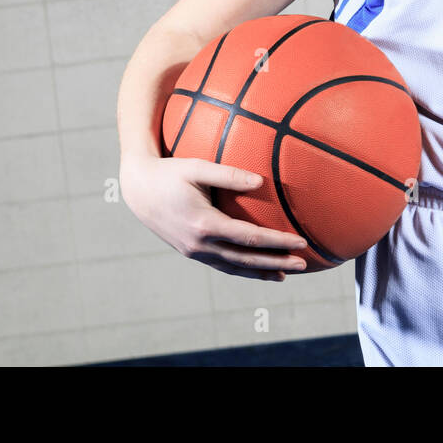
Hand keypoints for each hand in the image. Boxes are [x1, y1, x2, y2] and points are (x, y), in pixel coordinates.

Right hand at [120, 151, 309, 280]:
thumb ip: (229, 174)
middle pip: (246, 260)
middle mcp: (200, 244)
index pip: (250, 238)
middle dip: (276, 263)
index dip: (277, 242)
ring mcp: (194, 251)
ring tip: (286, 274)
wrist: (138, 189)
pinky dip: (242, 271)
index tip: (301, 242)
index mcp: (205, 224)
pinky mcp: (191, 252)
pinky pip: (222, 266)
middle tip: (303, 264)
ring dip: (261, 272)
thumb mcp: (198, 167)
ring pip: (234, 269)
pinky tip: (257, 270)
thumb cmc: (170, 172)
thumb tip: (261, 182)